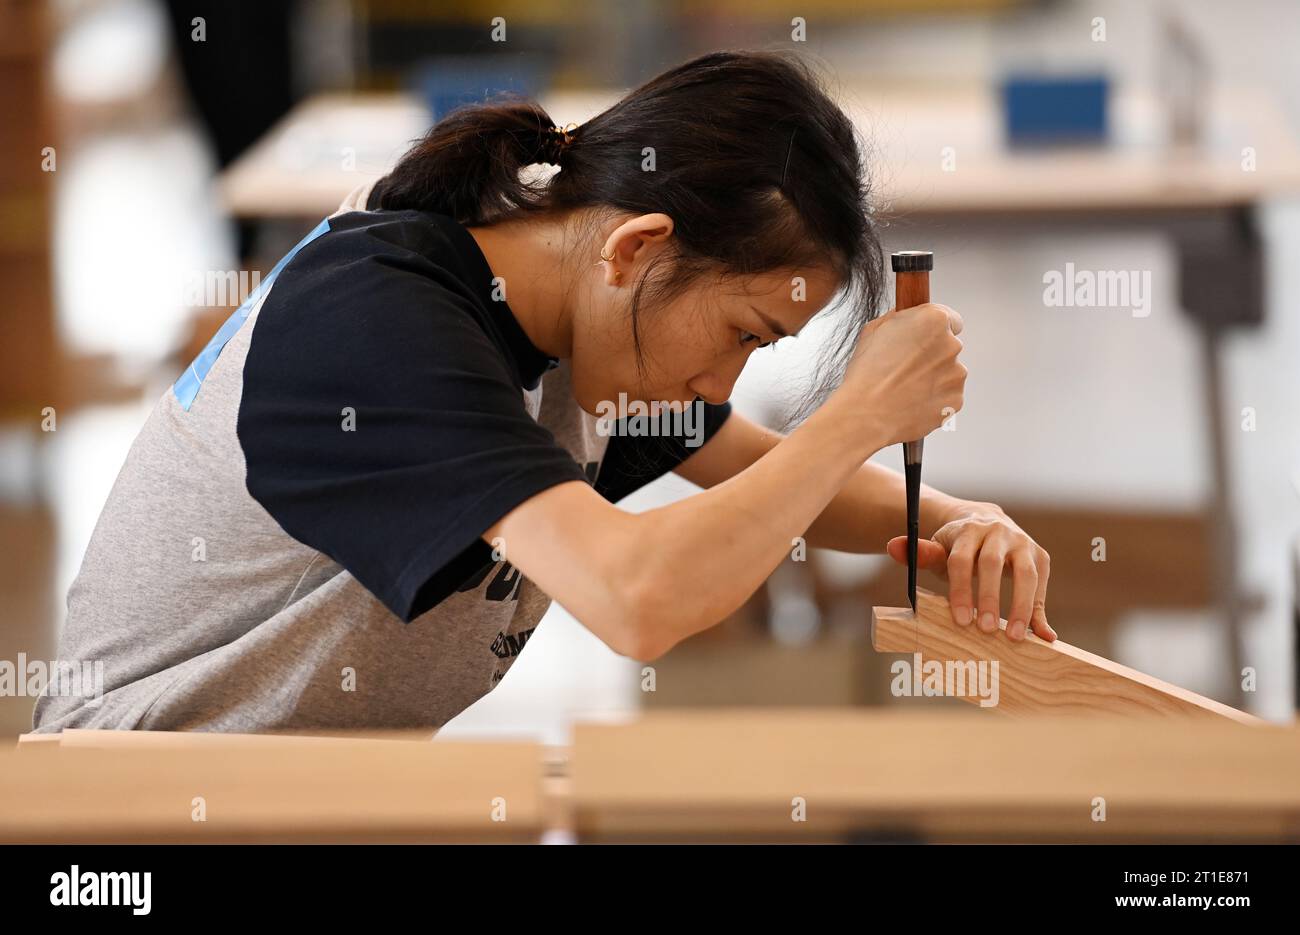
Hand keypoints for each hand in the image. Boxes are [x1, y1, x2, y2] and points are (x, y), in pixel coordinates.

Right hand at [842, 303, 966, 447]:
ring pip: (949, 373)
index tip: (924, 340)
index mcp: (934, 321)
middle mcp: (951, 345)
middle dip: (932, 355)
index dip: (934, 331)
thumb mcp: (873, 330)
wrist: (866, 414)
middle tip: (905, 368)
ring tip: (906, 388)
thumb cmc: (866, 374)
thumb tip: (907, 320)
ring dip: (933, 378)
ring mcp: (956, 375)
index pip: (951, 319)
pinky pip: (948, 396)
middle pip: (949, 347)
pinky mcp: (955, 400)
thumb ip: (899, 319)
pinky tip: (912, 401)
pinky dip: (934, 399)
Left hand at [886, 501, 1055, 642]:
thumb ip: (920, 553)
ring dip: (1023, 607)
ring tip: (1016, 637)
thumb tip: (892, 547)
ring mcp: (1022, 543)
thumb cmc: (958, 545)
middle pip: (992, 565)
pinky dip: (1042, 612)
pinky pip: (1042, 586)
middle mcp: (998, 533)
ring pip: (1026, 574)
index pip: (961, 560)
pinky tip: (1045, 636)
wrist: (987, 521)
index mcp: (968, 530)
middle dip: (989, 598)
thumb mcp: (939, 547)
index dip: (960, 590)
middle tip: (986, 630)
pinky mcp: (1040, 557)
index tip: (960, 620)